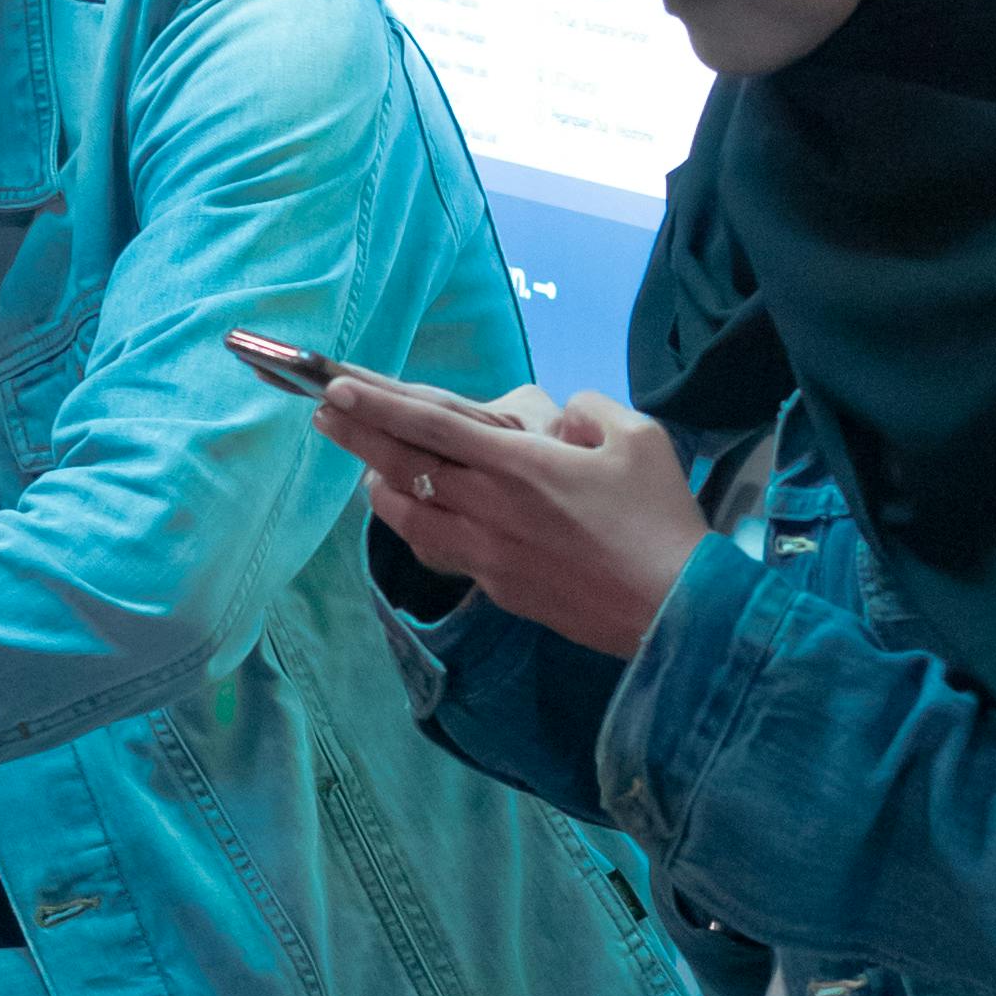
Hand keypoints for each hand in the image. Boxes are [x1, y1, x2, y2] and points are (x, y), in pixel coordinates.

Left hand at [313, 370, 710, 655]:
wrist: (674, 611)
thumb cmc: (659, 519)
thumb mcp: (638, 437)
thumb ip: (587, 410)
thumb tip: (557, 419)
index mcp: (520, 464)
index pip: (433, 425)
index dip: (379, 404)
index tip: (336, 385)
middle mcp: (490, 508)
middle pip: (404, 467)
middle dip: (357, 436)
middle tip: (322, 412)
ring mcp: (487, 555)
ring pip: (408, 517)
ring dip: (379, 487)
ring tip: (366, 465)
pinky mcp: (497, 588)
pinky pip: (439, 551)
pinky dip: (415, 527)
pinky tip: (414, 516)